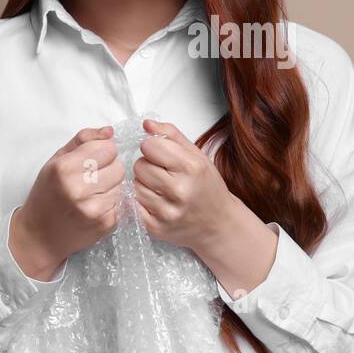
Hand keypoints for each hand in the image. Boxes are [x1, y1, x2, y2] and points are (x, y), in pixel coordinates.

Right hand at [9, 125, 123, 278]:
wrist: (40, 235)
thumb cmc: (47, 194)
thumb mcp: (56, 160)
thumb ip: (83, 140)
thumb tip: (110, 131)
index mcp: (64, 169)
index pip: (107, 148)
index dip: (102, 152)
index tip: (92, 160)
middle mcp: (79, 189)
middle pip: (119, 166)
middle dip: (109, 169)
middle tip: (91, 179)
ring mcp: (94, 209)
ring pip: (122, 184)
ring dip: (111, 186)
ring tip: (92, 193)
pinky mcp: (105, 224)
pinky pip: (122, 202)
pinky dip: (112, 203)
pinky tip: (96, 206)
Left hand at [132, 119, 238, 254]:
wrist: (218, 224)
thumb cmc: (208, 187)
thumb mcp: (197, 156)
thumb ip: (171, 135)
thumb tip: (147, 124)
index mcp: (191, 168)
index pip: (149, 146)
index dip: (153, 148)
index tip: (161, 154)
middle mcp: (179, 190)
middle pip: (139, 166)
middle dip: (147, 166)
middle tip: (162, 173)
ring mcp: (167, 211)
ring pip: (135, 185)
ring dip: (145, 184)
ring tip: (161, 188)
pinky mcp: (156, 228)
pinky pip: (135, 205)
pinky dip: (143, 202)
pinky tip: (158, 202)